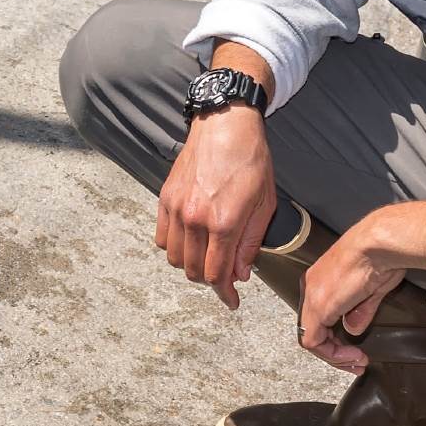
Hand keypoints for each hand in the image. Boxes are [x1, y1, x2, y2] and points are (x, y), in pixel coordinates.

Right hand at [156, 106, 276, 308]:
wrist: (225, 124)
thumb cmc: (250, 159)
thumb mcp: (264, 204)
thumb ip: (249, 243)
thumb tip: (240, 274)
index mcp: (224, 222)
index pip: (217, 274)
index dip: (224, 293)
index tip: (231, 301)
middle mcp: (196, 218)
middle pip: (194, 271)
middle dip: (210, 280)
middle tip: (223, 276)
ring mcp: (176, 209)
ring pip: (175, 259)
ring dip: (191, 265)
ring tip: (207, 257)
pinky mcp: (165, 199)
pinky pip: (162, 239)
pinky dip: (174, 248)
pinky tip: (190, 242)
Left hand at [298, 220, 403, 371]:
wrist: (381, 243)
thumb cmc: (381, 254)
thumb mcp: (371, 288)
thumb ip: (360, 311)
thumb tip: (353, 328)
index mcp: (323, 279)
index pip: (319, 318)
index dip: (335, 341)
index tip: (354, 351)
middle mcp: (312, 287)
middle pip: (314, 330)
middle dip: (335, 353)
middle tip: (355, 363)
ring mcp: (313, 296)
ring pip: (312, 338)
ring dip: (335, 357)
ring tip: (356, 362)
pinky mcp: (319, 305)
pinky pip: (314, 340)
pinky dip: (334, 354)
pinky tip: (353, 356)